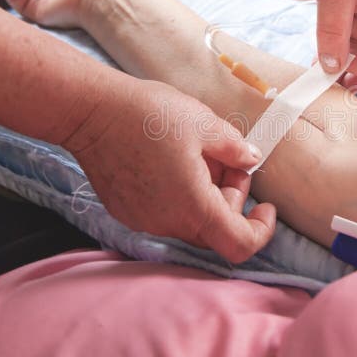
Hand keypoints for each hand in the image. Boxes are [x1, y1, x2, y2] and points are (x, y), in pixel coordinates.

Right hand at [64, 76, 275, 263]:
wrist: (90, 111)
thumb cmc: (148, 115)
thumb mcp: (206, 124)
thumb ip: (236, 149)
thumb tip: (251, 161)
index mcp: (193, 207)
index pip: (239, 245)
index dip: (261, 230)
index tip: (265, 206)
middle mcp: (167, 223)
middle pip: (216, 229)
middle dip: (232, 198)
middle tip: (230, 159)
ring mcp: (144, 220)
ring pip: (191, 219)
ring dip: (207, 193)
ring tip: (199, 152)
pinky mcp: (127, 210)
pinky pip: (166, 212)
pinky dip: (181, 194)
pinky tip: (174, 159)